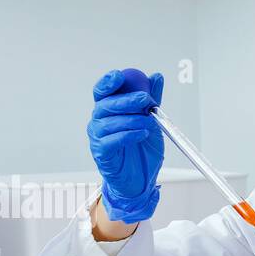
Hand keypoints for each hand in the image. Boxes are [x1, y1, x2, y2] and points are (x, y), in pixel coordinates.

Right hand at [87, 68, 164, 222]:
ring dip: (132, 119)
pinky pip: (111, 141)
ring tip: (149, 122)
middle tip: (145, 99)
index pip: (103, 92)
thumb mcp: (151, 121)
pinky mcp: (102, 154)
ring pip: (109, 123)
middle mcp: (99, 122)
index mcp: (109, 111)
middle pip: (106, 105)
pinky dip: (128, 135)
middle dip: (127, 100)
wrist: (142, 179)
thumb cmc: (142, 150)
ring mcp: (98, 138)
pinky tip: (141, 134)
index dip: (108, 82)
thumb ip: (152, 100)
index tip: (119, 76)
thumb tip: (156, 77)